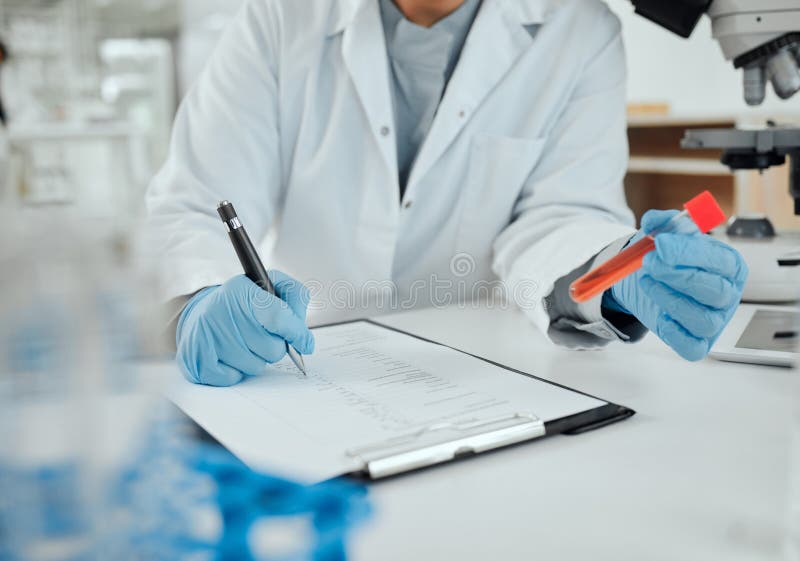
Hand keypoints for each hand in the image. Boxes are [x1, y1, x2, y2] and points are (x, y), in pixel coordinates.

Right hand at [177, 272, 314, 385]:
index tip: (305, 344)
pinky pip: (234, 378)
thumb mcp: (270, 286)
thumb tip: (304, 339)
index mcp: (241, 290)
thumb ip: (295, 299)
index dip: (297, 334)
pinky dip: (237, 371)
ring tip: (243, 342)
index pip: (278, 317)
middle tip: (262, 335)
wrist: (199, 312)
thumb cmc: (243, 301)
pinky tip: (229, 354)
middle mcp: (220, 311)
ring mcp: (206, 337)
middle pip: (272, 348)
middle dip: (275, 346)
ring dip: (256, 358)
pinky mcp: (195, 360)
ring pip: (255, 366)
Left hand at [605, 210, 747, 360]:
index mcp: (729, 266)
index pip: (720, 261)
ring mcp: (714, 321)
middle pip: (714, 291)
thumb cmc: (667, 258)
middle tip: (649, 261)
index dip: (690, 253)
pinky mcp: (696, 341)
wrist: (649, 279)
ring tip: (646, 281)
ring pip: (701, 319)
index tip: (662, 244)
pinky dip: (673, 333)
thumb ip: (661, 223)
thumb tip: (654, 220)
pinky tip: (659, 314)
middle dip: (678, 275)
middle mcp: (726, 295)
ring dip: (668, 299)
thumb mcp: (665, 234)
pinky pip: (691, 347)